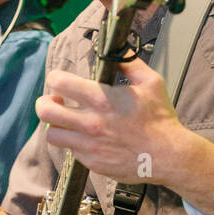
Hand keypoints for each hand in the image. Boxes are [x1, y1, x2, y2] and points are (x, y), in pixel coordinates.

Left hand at [36, 58, 189, 185]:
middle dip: (44, 102)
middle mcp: (90, 122)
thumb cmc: (160, 120)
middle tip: (53, 101)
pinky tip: (86, 138)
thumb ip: (130, 64)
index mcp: (102, 99)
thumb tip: (117, 52)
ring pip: (52, 134)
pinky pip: (71, 151)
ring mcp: (89, 145)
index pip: (59, 82)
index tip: (60, 81)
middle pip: (45, 110)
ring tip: (66, 121)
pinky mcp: (92, 162)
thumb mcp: (151, 83)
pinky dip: (74, 143)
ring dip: (56, 125)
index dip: (55, 79)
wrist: (168, 156)